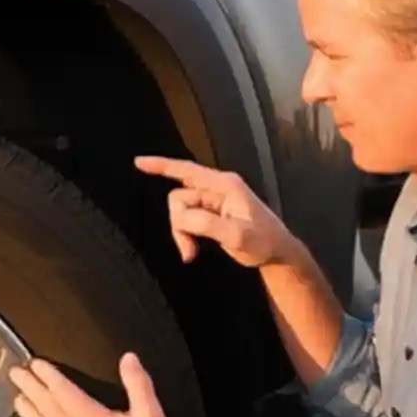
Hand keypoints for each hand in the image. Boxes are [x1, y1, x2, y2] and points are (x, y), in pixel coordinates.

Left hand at [9, 353, 178, 416]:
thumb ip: (138, 383)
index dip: (47, 376)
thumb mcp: (150, 413)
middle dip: (29, 388)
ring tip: (18, 399)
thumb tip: (128, 359)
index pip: (62, 392)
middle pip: (45, 407)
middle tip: (15, 373)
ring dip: (27, 412)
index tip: (35, 364)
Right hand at [135, 155, 296, 266]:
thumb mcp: (237, 236)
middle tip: (189, 249)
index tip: (138, 162)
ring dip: (182, 233)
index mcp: (225, 185)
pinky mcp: (212, 215)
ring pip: (181, 211)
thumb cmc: (263, 242)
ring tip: (192, 253)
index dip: (162, 166)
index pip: (187, 171)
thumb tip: (181, 218)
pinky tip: (192, 251)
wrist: (278, 254)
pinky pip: (188, 220)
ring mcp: (214, 202)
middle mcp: (217, 189)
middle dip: (179, 224)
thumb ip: (207, 224)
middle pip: (179, 197)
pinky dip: (186, 235)